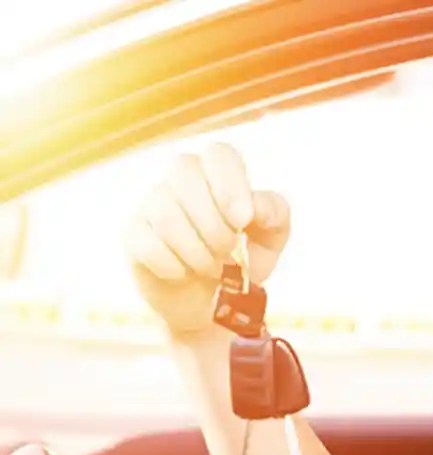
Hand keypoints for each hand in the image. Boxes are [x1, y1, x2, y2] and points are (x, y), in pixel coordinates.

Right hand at [125, 143, 290, 335]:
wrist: (213, 300)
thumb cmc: (243, 258)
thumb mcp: (271, 238)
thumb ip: (274, 214)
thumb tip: (257, 205)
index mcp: (220, 172)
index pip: (218, 153)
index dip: (230, 184)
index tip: (243, 220)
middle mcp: (182, 179)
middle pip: (184, 172)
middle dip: (213, 221)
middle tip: (229, 251)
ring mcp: (153, 203)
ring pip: (166, 212)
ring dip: (195, 249)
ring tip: (211, 267)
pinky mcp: (134, 232)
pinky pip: (146, 242)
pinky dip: (172, 264)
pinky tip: (184, 272)